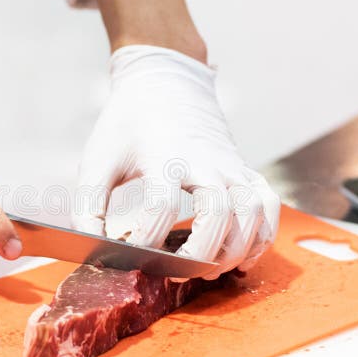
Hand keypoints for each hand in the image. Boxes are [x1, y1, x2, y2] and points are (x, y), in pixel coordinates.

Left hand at [73, 45, 279, 277]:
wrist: (165, 84)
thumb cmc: (128, 126)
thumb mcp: (98, 160)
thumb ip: (88, 206)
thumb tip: (92, 247)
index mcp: (165, 157)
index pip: (162, 206)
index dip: (146, 239)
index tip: (130, 253)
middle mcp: (206, 162)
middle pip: (219, 214)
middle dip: (200, 254)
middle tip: (175, 272)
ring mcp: (232, 167)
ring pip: (252, 214)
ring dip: (236, 250)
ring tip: (209, 270)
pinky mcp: (246, 171)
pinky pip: (269, 207)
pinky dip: (263, 237)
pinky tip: (241, 257)